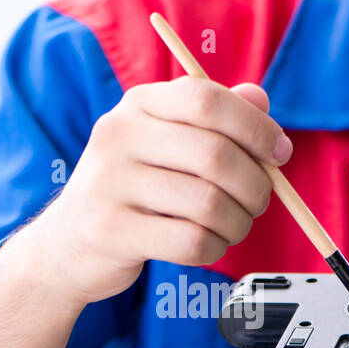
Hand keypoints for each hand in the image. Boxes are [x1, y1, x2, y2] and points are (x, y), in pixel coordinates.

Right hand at [0, 78, 289, 347]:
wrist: (68, 243)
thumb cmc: (134, 189)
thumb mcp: (168, 143)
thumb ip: (215, 117)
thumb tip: (260, 100)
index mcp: (139, 104)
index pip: (207, 100)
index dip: (255, 127)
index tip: (280, 153)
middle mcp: (119, 136)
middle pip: (216, 156)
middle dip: (256, 185)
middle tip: (259, 202)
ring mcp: (110, 184)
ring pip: (209, 204)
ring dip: (238, 223)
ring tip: (233, 226)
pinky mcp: (111, 231)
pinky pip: (191, 242)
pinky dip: (214, 247)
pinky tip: (208, 243)